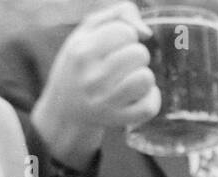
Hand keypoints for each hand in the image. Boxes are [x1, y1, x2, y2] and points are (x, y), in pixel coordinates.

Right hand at [30, 2, 158, 169]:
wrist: (66, 110)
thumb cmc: (82, 64)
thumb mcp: (86, 32)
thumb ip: (117, 15)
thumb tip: (146, 32)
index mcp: (82, 51)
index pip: (125, 32)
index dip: (126, 35)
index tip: (114, 45)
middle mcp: (92, 77)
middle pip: (140, 54)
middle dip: (136, 55)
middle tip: (122, 64)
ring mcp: (105, 101)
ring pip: (146, 78)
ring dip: (144, 76)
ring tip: (130, 78)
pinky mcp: (119, 120)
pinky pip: (150, 106)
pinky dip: (151, 98)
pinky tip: (138, 95)